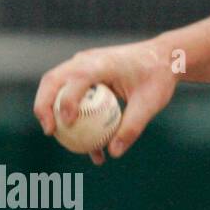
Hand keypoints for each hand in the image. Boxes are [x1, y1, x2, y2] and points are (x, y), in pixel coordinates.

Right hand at [33, 40, 177, 163]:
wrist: (165, 57)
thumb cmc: (158, 77)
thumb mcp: (151, 103)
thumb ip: (132, 127)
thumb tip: (113, 153)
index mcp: (103, 63)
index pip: (76, 80)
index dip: (67, 101)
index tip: (68, 123)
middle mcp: (87, 60)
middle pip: (53, 80)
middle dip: (44, 106)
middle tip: (50, 131)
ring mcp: (83, 63)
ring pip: (55, 84)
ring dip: (49, 108)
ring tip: (54, 134)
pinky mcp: (84, 71)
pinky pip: (68, 89)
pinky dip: (65, 108)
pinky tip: (76, 134)